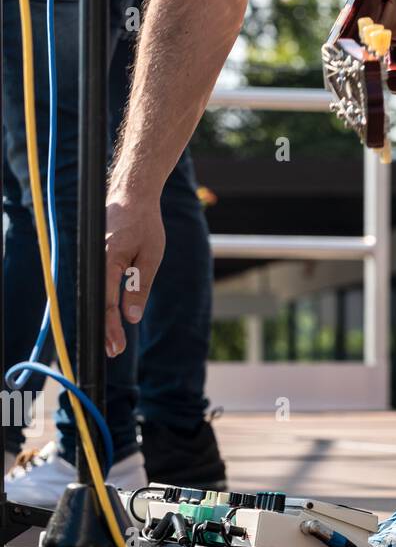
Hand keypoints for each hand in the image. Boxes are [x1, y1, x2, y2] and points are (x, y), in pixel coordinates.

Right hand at [105, 190, 165, 357]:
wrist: (131, 195)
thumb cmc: (144, 224)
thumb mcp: (151, 257)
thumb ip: (140, 288)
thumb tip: (131, 318)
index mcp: (108, 260)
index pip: (108, 302)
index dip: (112, 326)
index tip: (117, 346)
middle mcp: (95, 260)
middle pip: (97, 303)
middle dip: (106, 328)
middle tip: (115, 351)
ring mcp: (93, 259)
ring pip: (95, 296)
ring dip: (104, 319)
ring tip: (114, 342)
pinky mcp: (96, 259)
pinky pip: (97, 286)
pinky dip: (104, 304)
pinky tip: (110, 319)